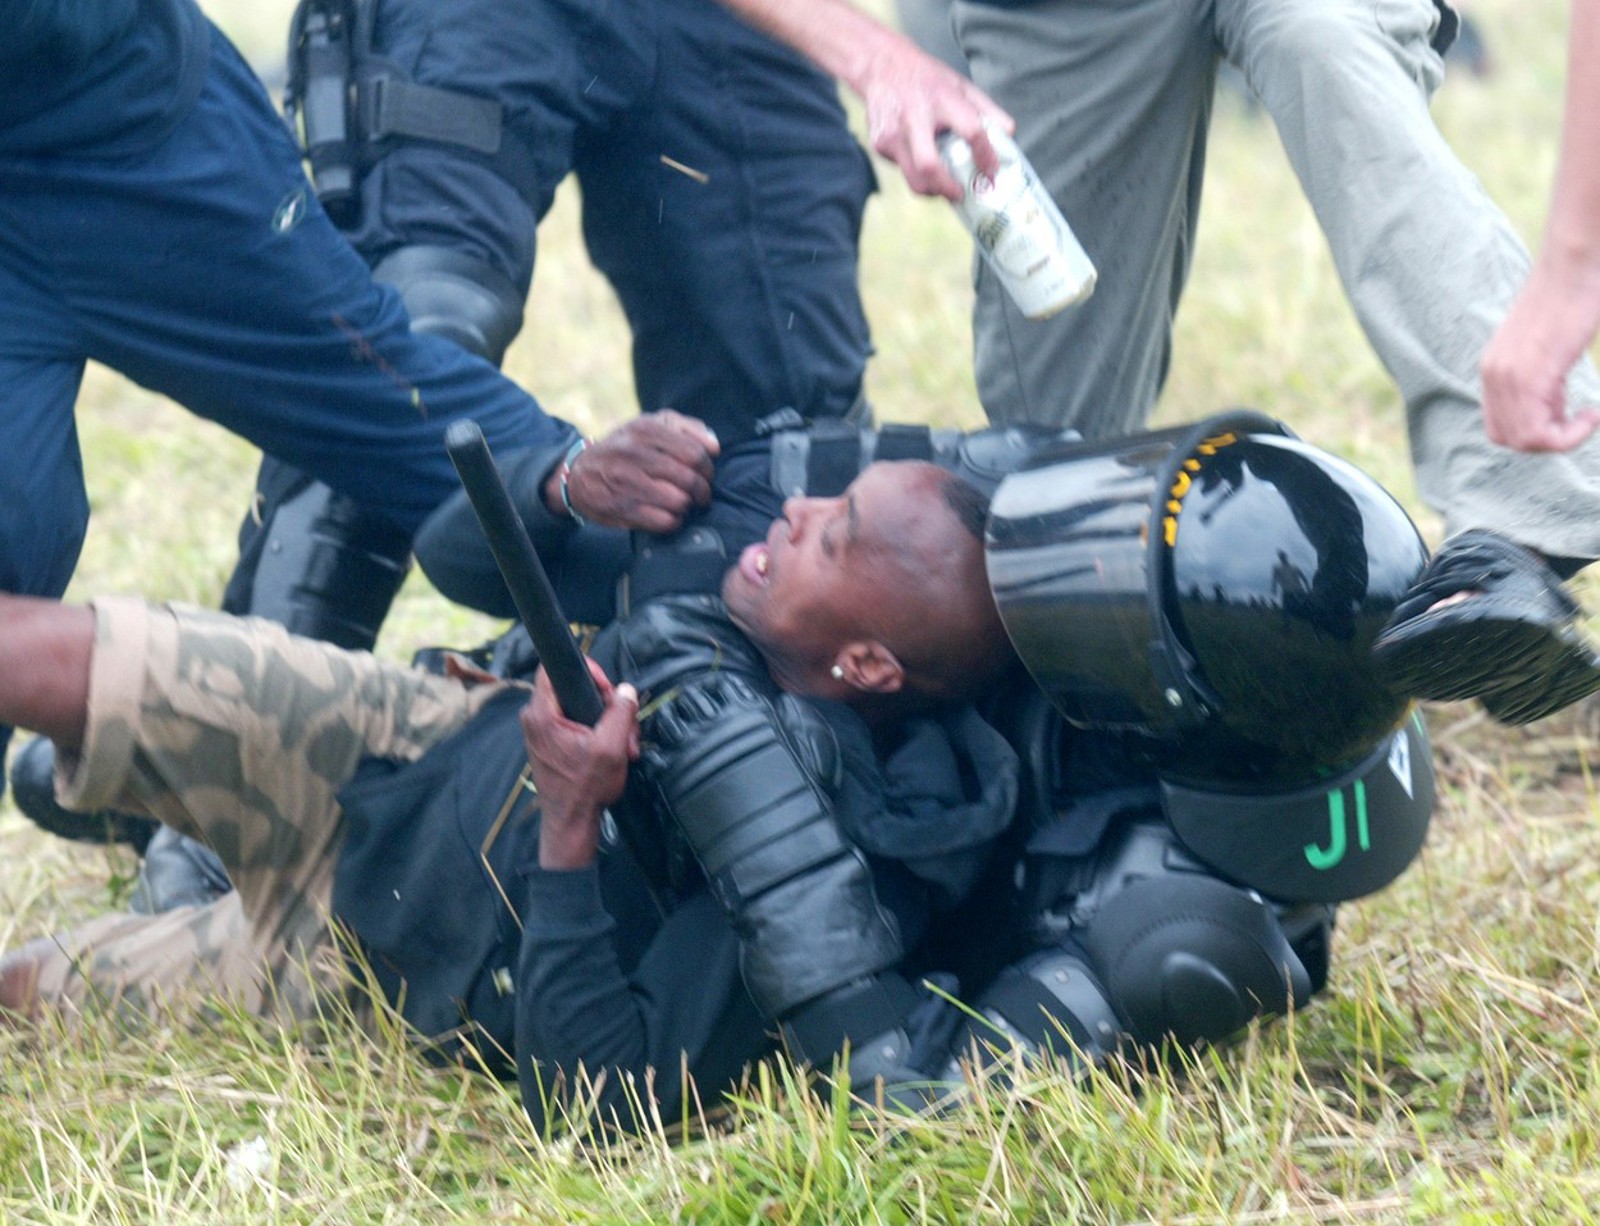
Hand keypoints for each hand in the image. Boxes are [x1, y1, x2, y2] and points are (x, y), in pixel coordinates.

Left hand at [522, 658, 640, 869]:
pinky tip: (614, 752)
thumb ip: (621, 713)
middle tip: (626, 728)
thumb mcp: (611, 747)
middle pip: (574, 689)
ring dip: (607, 723)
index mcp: (542, 714)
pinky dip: (597, 733)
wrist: (571, 822)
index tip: (608, 690)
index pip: (554, 668)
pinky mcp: (550, 742)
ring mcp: (541, 731)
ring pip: (579, 707)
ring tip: (625, 747)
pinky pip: (575, 723)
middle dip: (607, 705)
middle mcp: (535, 718)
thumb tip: (626, 690)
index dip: (586, 670)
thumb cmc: (586, 788)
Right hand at [545, 411, 719, 532]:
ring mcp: (626, 482)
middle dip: (702, 491)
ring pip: (679, 502)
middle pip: (689, 479)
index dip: (707, 469)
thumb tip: (714, 447)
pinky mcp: (622, 508)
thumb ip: (687, 428)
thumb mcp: (651, 424)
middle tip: (700, 495)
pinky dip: (673, 521)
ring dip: (687, 506)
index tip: (705, 475)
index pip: (695, 453)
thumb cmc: (626, 447)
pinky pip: (664, 522)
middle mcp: (634, 454)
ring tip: (682, 503)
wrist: (579, 472)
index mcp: (646, 430)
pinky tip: (669, 515)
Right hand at [851, 31, 1013, 200]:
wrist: (882, 67)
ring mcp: (893, 133)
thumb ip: (986, 109)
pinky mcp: (880, 144)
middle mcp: (915, 117)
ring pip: (914, 178)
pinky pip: (904, 170)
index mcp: (942, 99)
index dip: (985, 155)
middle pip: (930, 167)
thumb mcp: (960, 85)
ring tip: (946, 188)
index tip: (992, 170)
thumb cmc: (928, 80)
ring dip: (934, 190)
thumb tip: (1008, 134)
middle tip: (961, 193)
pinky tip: (923, 161)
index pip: (971, 131)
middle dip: (948, 188)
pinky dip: (917, 173)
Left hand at [1482, 263, 1599, 451]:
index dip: (1533, 430)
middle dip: (1547, 439)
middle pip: (1509, 439)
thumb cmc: (1571, 297)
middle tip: (1577, 414)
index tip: (1565, 409)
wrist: (1574, 264)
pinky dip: (1569, 435)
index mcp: (1492, 369)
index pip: (1500, 426)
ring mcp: (1507, 377)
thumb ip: (1537, 376)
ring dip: (1561, 439)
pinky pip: (1538, 433)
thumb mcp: (1544, 345)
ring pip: (1524, 441)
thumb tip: (1549, 404)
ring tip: (1587, 415)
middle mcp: (1492, 376)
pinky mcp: (1531, 376)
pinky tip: (1593, 413)